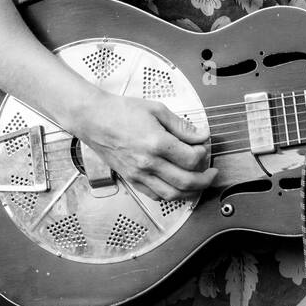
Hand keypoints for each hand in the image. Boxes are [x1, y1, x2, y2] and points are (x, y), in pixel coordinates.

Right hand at [74, 93, 216, 200]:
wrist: (93, 119)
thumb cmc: (121, 111)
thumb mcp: (157, 110)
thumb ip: (182, 126)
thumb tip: (201, 135)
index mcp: (157, 143)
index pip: (192, 159)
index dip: (203, 154)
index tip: (204, 147)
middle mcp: (148, 163)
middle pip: (186, 181)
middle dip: (205, 179)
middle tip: (212, 173)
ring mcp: (138, 174)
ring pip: (172, 194)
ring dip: (191, 192)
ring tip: (199, 183)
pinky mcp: (131, 179)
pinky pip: (155, 196)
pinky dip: (170, 195)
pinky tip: (176, 185)